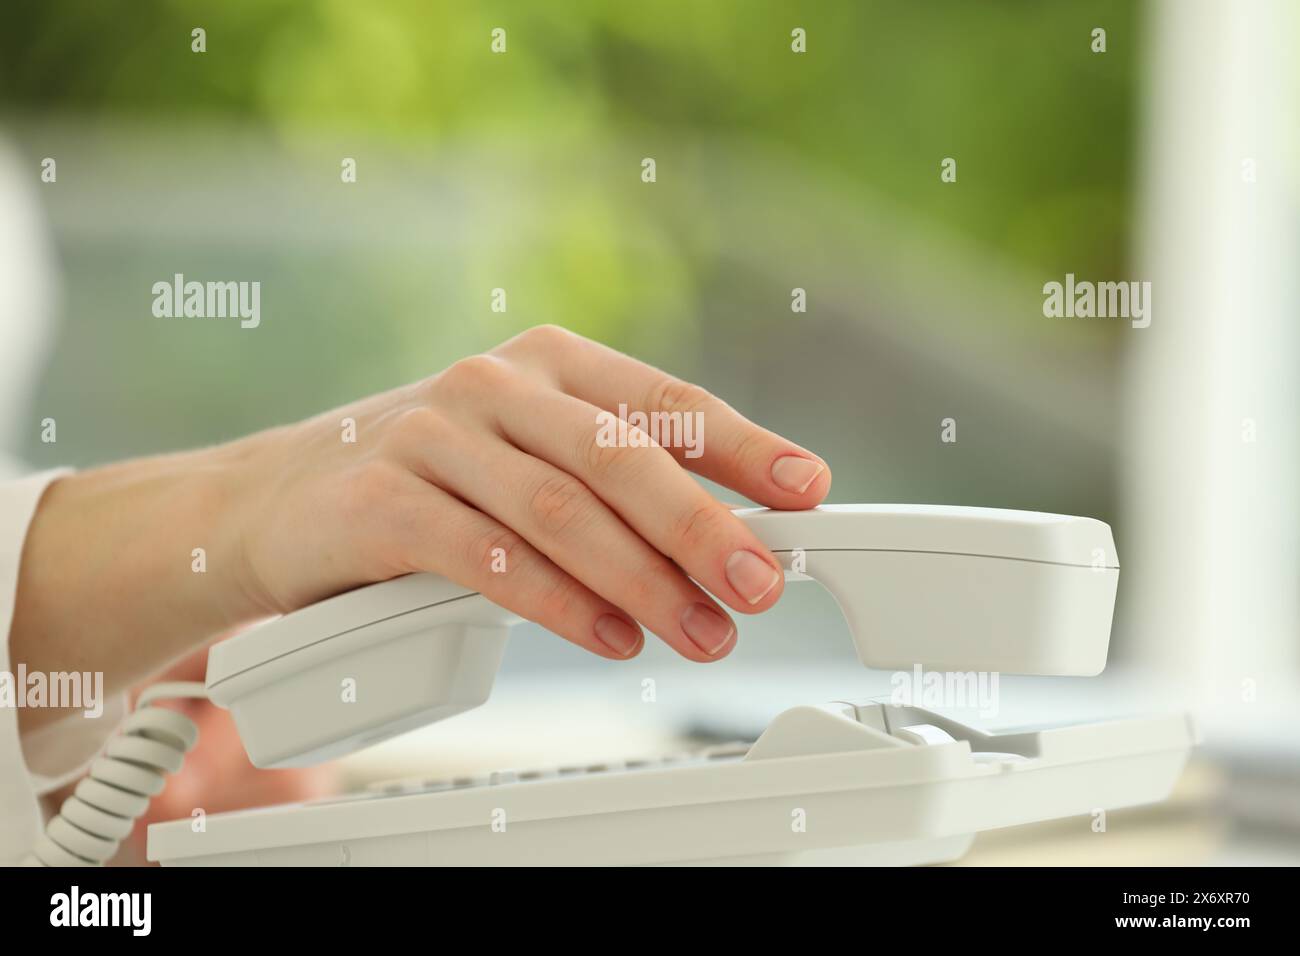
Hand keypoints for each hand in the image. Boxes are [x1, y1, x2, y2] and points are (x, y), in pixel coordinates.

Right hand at [234, 325, 830, 660]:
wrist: (277, 500)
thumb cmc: (427, 481)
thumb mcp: (526, 456)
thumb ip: (611, 483)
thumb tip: (731, 534)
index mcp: (547, 364)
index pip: (665, 400)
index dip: (743, 446)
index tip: (807, 488)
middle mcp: (494, 387)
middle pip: (622, 455)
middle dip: (703, 527)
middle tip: (759, 583)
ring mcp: (433, 436)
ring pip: (561, 510)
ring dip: (643, 579)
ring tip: (700, 629)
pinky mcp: (381, 500)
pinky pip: (486, 557)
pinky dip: (558, 602)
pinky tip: (610, 634)